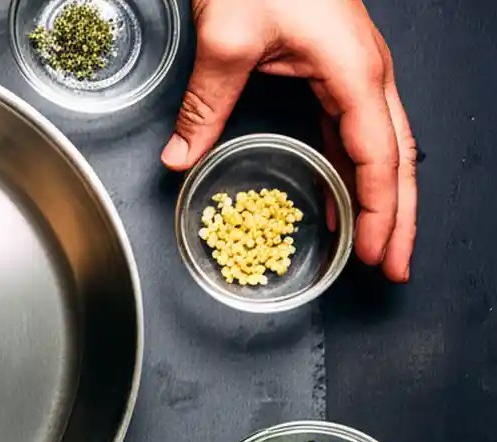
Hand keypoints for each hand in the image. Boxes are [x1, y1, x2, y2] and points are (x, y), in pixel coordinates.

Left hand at [162, 0, 416, 281]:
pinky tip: (339, 201)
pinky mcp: (333, 71)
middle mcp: (364, 74)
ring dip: (378, 200)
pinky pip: (351, 132)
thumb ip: (205, 104)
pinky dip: (350, 171)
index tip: (374, 253)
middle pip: (395, 160)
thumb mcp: (227, 39)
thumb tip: (180, 159)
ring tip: (372, 248)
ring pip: (380, 148)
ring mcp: (352, 72)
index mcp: (353, 70)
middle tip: (393, 267)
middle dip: (397, 217)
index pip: (376, 157)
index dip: (379, 211)